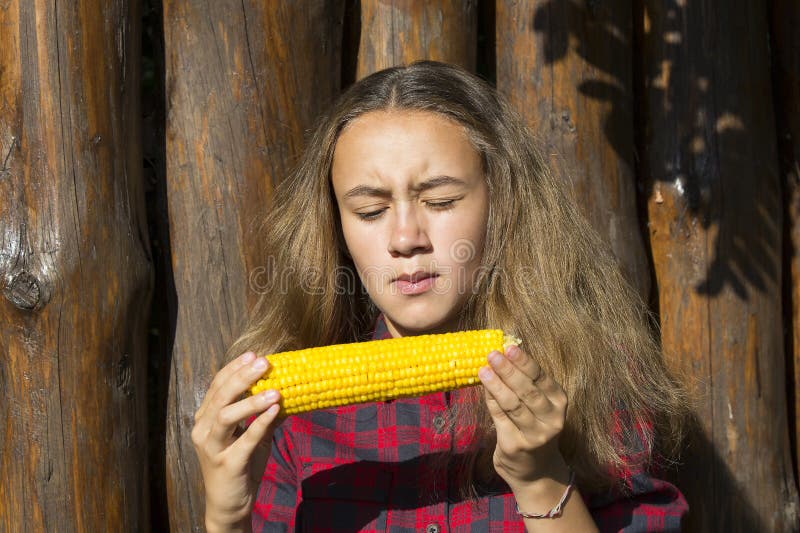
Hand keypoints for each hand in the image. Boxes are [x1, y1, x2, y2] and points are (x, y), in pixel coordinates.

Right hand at [191, 351, 281, 530]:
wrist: (230, 503)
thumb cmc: (241, 464)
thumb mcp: (251, 435)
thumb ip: (262, 414)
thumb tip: (286, 389)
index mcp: (205, 419)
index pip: (217, 386)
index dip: (234, 369)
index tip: (253, 355)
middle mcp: (203, 430)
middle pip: (220, 396)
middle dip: (242, 377)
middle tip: (263, 363)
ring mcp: (212, 448)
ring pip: (226, 416)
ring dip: (250, 400)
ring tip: (274, 389)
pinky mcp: (227, 464)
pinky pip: (244, 440)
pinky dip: (260, 423)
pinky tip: (275, 410)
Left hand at [478, 345, 568, 488]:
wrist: (536, 472)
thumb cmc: (534, 428)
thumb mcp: (538, 406)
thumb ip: (523, 384)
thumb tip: (500, 356)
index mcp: (559, 403)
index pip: (541, 378)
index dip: (525, 362)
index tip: (509, 347)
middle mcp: (551, 419)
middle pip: (528, 391)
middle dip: (509, 371)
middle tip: (493, 354)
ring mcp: (535, 435)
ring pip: (513, 405)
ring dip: (497, 385)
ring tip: (483, 369)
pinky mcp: (516, 445)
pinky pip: (500, 418)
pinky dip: (490, 401)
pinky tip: (483, 387)